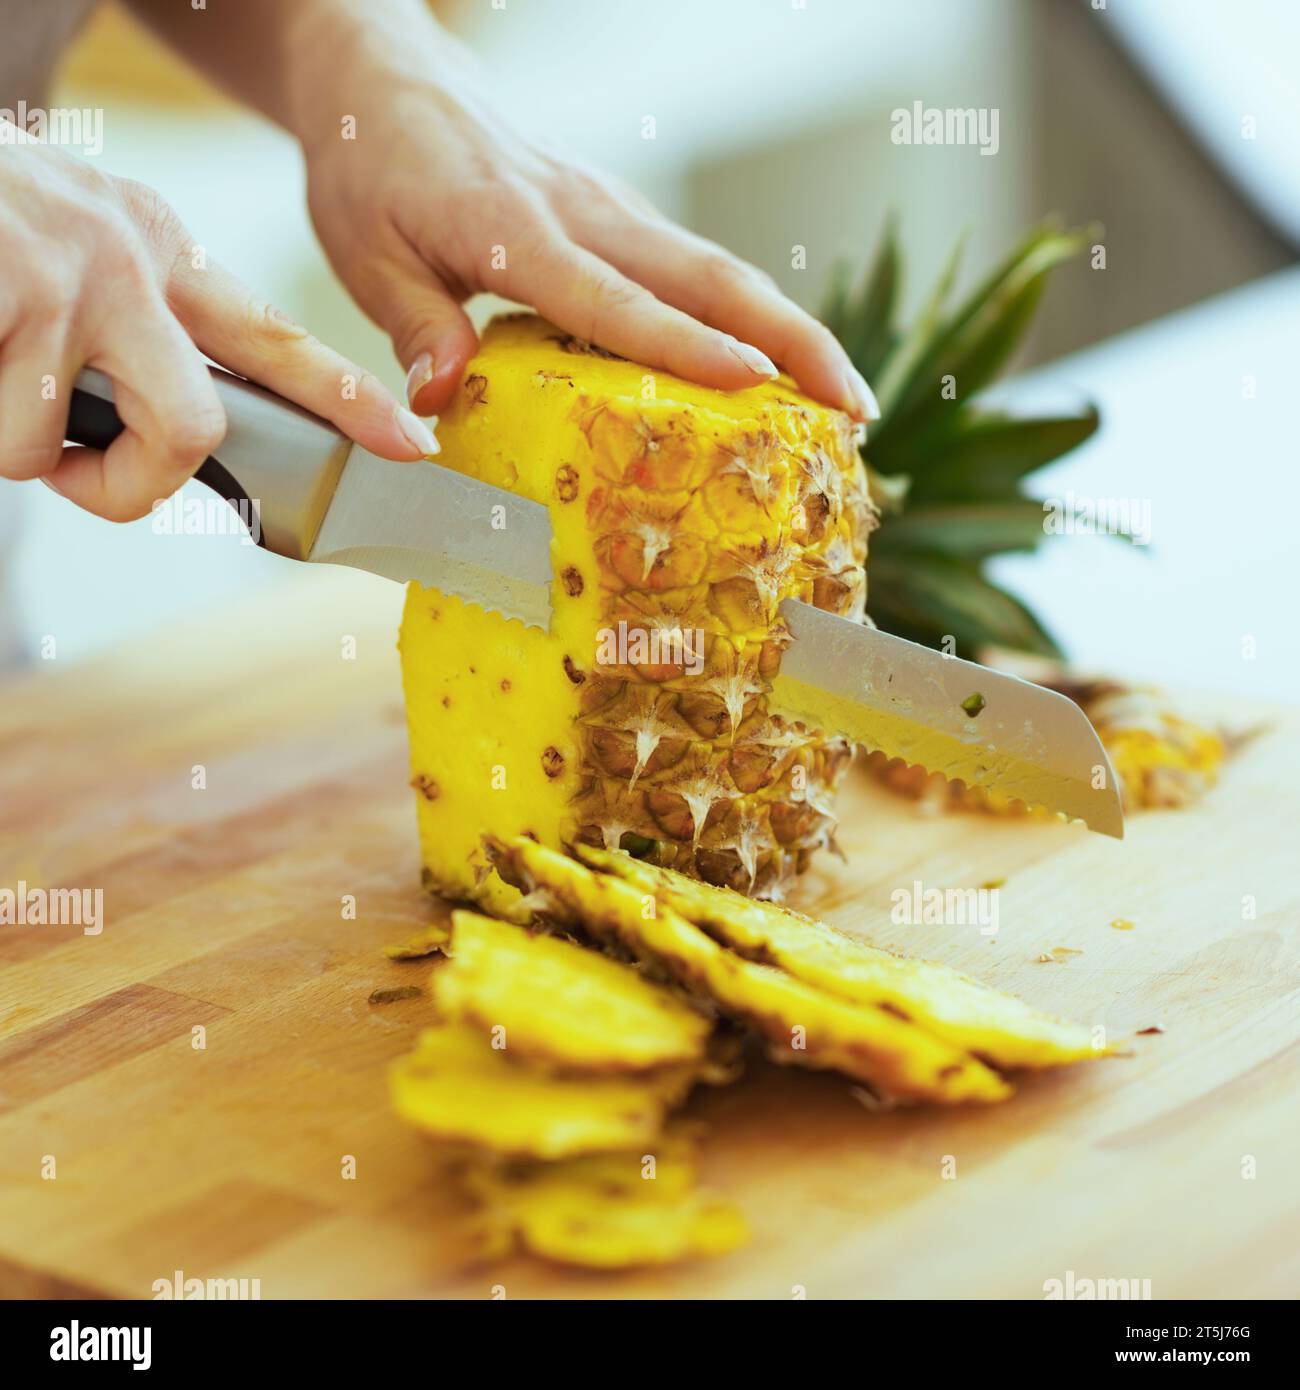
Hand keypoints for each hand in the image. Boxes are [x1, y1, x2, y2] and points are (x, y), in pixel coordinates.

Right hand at [0, 126, 435, 521]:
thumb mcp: (76, 259)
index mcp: (161, 251)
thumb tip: (163, 441)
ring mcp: (66, 273)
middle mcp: (129, 257)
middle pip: (195, 429)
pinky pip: (7, 433)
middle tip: (83, 474)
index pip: (276, 339)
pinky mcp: (4, 288)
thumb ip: (136, 335)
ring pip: (67, 444)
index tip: (408, 445)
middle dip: (135, 484)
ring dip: (19, 450)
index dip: (347, 400)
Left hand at [301, 53, 878, 421]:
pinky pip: (698, 270)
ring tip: (845, 399)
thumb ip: (415, 326)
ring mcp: (614, 210)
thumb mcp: (366, 255)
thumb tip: (440, 404)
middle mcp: (584, 213)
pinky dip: (750, 319)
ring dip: (792, 332)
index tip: (755, 382)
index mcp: (517, 228)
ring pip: (721, 270)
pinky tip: (779, 365)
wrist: (390, 83)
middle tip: (852, 408)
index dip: (685, 343)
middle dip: (793, 341)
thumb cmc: (372, 170)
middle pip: (710, 277)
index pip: (615, 298)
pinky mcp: (621, 217)